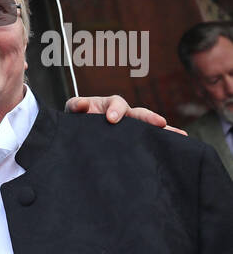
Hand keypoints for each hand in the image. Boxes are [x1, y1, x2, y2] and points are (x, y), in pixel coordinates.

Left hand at [65, 94, 186, 133]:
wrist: (79, 136)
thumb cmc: (78, 118)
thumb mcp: (73, 110)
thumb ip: (76, 105)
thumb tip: (84, 105)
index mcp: (110, 105)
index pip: (117, 103)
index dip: (116, 109)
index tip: (111, 119)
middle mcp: (124, 116)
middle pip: (140, 113)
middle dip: (150, 117)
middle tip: (160, 123)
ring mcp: (131, 129)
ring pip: (150, 128)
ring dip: (165, 131)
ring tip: (181, 135)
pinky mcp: (133, 143)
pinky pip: (150, 142)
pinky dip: (163, 144)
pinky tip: (178, 150)